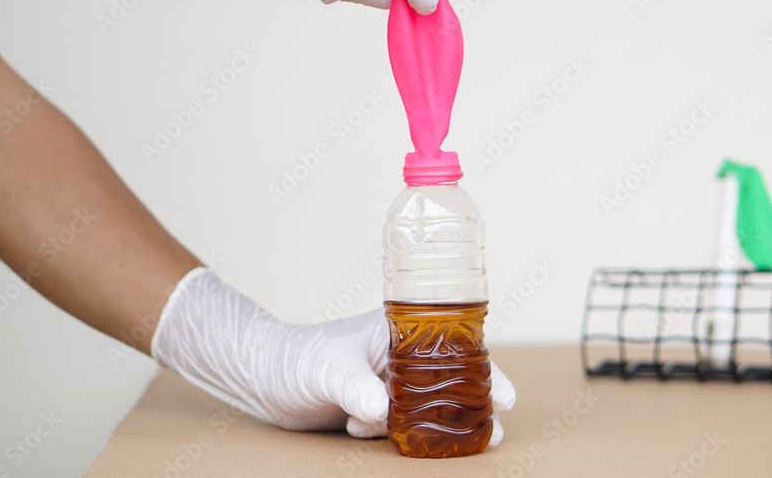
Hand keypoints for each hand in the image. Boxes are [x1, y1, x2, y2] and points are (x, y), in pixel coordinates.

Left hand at [152, 268, 515, 440]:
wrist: (263, 377)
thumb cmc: (297, 357)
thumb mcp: (330, 370)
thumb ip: (358, 390)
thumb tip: (384, 413)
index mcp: (398, 330)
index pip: (455, 348)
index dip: (486, 371)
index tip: (508, 398)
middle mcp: (400, 355)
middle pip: (450, 382)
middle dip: (468, 409)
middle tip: (489, 435)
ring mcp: (388, 382)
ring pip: (425, 410)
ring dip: (421, 429)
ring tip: (412, 440)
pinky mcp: (374, 406)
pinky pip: (398, 427)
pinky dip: (384, 435)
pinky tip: (355, 429)